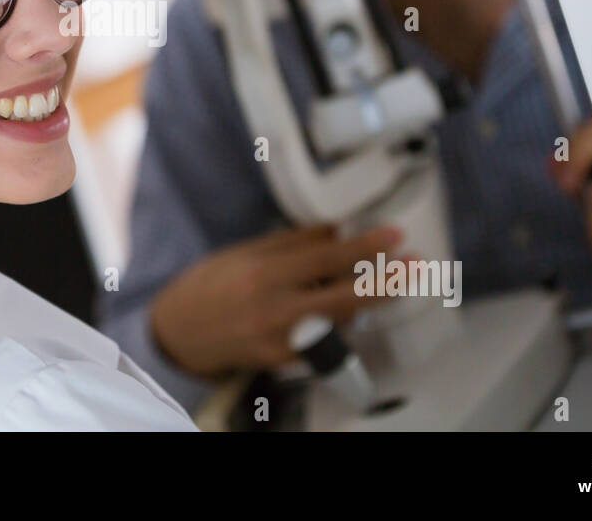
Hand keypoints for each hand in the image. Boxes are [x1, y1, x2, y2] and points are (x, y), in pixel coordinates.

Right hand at [148, 223, 407, 377]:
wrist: (177, 332)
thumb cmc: (208, 285)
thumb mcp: (244, 253)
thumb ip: (290, 244)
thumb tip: (333, 231)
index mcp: (262, 274)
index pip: (324, 258)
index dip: (364, 246)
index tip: (394, 235)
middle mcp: (273, 309)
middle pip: (343, 297)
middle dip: (384, 282)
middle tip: (415, 266)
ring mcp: (279, 340)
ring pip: (337, 323)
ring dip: (362, 302)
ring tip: (380, 284)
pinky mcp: (280, 361)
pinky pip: (321, 341)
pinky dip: (335, 324)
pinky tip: (342, 312)